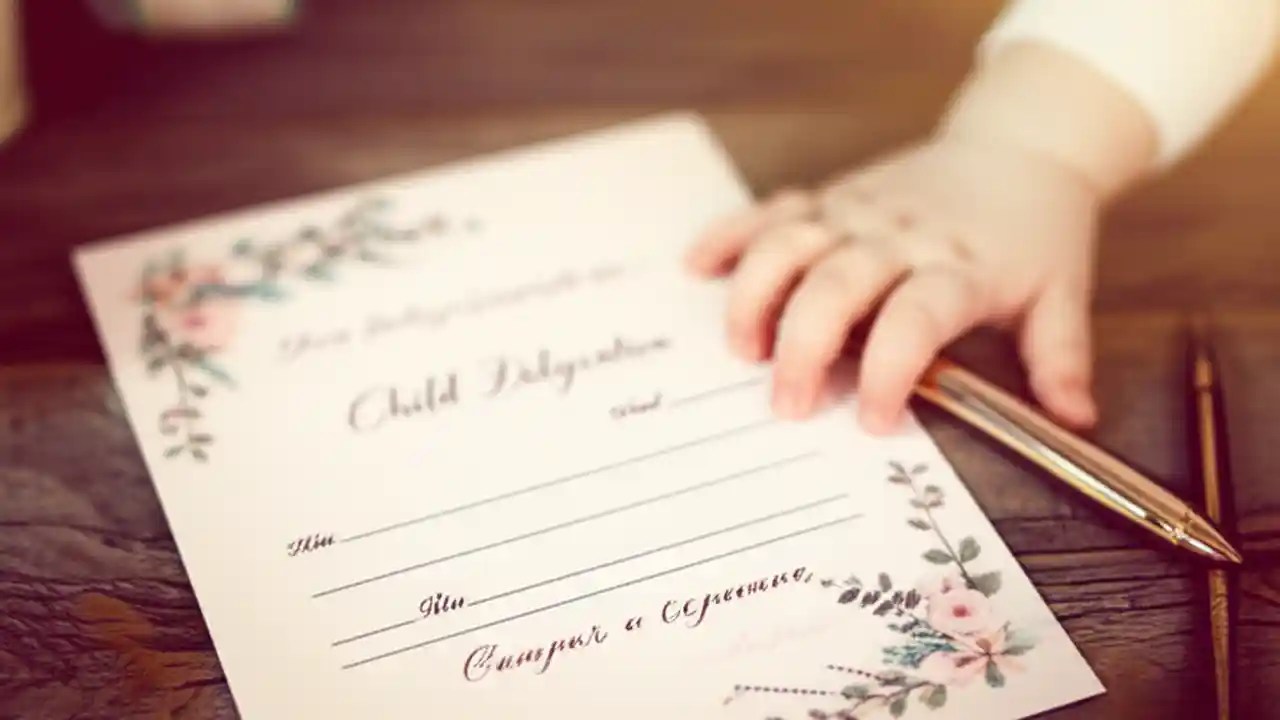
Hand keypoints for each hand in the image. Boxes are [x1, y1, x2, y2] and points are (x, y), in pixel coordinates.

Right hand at [685, 133, 1102, 433]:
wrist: (1018, 148)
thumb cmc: (1035, 233)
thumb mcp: (1060, 297)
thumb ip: (1061, 360)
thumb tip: (1076, 422)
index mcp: (960, 268)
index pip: (917, 317)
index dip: (888, 369)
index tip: (872, 419)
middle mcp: (899, 237)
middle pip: (836, 284)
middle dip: (802, 347)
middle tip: (787, 405)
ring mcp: (857, 212)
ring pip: (789, 243)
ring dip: (755, 296)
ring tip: (743, 351)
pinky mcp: (829, 197)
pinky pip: (769, 210)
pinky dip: (730, 236)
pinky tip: (698, 268)